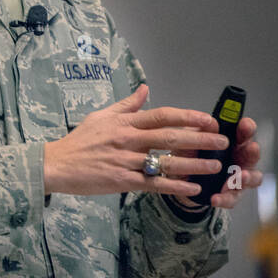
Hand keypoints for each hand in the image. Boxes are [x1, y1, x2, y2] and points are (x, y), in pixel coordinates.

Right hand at [43, 84, 227, 196]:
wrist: (56, 164)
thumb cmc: (79, 141)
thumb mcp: (100, 116)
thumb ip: (126, 105)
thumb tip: (145, 89)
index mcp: (124, 123)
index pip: (162, 116)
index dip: (188, 117)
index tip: (208, 120)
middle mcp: (127, 140)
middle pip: (170, 137)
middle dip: (200, 139)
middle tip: (222, 142)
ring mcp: (125, 161)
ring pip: (166, 162)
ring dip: (194, 164)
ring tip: (215, 166)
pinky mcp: (122, 180)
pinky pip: (154, 184)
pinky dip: (174, 186)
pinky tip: (192, 188)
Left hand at [166, 112, 262, 209]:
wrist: (179, 180)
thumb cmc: (190, 155)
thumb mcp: (190, 141)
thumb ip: (201, 133)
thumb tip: (210, 122)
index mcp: (231, 143)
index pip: (244, 133)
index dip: (247, 128)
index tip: (245, 124)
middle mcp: (238, 160)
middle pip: (252, 155)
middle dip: (252, 151)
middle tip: (250, 147)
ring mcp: (237, 178)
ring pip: (250, 178)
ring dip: (246, 177)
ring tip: (240, 176)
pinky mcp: (229, 195)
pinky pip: (231, 198)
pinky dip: (224, 198)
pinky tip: (215, 198)